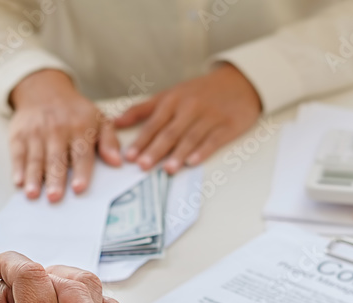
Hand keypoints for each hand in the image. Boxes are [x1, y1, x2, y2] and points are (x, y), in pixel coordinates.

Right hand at [9, 69, 121, 201]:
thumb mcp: (99, 119)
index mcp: (80, 128)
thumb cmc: (75, 112)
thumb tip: (117, 162)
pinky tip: (18, 181)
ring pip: (36, 158)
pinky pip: (18, 153)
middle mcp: (57, 130)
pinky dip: (17, 168)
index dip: (81, 171)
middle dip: (55, 179)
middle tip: (54, 197)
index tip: (79, 188)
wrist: (44, 90)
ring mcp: (36, 132)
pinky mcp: (19, 135)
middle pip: (56, 158)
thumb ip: (109, 141)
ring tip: (32, 194)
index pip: (81, 153)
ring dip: (34, 177)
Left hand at [116, 63, 261, 173]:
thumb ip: (142, 110)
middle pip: (170, 132)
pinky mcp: (227, 125)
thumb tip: (115, 122)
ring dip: (178, 154)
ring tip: (167, 169)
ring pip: (191, 137)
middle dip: (155, 149)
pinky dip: (203, 151)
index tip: (129, 156)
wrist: (238, 82)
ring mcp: (209, 116)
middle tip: (143, 166)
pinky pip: (213, 140)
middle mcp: (189, 108)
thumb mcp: (169, 95)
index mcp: (173, 101)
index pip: (154, 123)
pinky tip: (193, 162)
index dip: (141, 140)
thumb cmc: (198, 92)